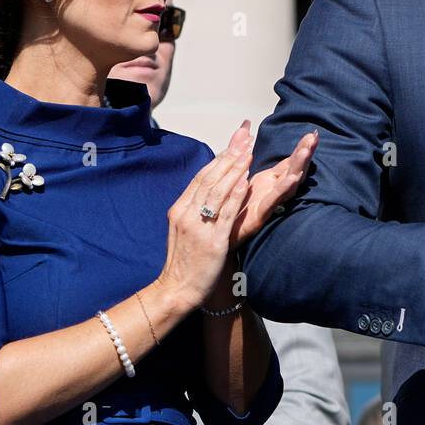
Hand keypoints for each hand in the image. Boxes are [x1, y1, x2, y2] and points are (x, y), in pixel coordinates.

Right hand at [156, 121, 255, 311]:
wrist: (176, 289)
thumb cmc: (183, 261)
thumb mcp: (182, 229)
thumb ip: (193, 209)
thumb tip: (206, 190)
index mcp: (179, 209)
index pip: (201, 176)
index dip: (219, 157)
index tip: (234, 140)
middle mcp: (187, 214)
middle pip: (210, 177)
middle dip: (229, 154)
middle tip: (245, 135)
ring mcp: (199, 226)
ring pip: (218, 191)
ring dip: (234, 168)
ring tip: (248, 150)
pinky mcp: (213, 241)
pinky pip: (226, 213)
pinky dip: (235, 194)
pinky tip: (245, 180)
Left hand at [230, 128, 317, 246]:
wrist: (217, 234)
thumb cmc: (230, 205)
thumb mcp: (236, 171)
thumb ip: (242, 148)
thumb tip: (245, 124)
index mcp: (269, 180)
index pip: (289, 161)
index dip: (300, 147)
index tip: (312, 133)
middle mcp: (272, 190)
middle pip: (293, 168)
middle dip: (304, 152)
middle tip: (314, 137)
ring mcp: (269, 202)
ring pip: (287, 182)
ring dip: (297, 167)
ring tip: (306, 152)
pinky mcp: (260, 215)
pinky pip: (272, 200)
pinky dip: (282, 190)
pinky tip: (291, 179)